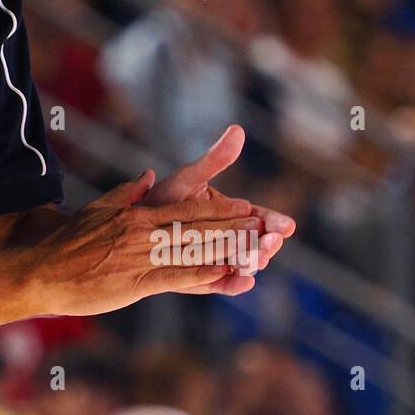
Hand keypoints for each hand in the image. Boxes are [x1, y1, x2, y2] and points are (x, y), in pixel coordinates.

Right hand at [29, 183, 259, 317]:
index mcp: (137, 215)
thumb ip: (126, 193)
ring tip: (257, 248)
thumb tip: (146, 175)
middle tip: (265, 225)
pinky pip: (176, 277)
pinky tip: (225, 274)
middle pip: (198, 227)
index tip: (246, 207)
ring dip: (228, 248)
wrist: (42, 270)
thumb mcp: (97, 210)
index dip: (219, 209)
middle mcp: (143, 232)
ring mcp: (140, 257)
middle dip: (234, 226)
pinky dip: (202, 274)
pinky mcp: (135, 282)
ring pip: (193, 250)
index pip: (187, 209)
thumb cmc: (67, 244)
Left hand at [137, 124, 296, 294]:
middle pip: (255, 244)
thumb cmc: (162, 198)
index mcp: (230, 216)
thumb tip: (238, 130)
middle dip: (266, 243)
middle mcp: (227, 240)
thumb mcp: (188, 178)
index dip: (274, 222)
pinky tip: (244, 282)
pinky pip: (220, 284)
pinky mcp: (199, 279)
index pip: (259, 219)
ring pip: (241, 264)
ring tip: (257, 258)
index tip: (286, 225)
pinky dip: (233, 284)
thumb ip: (215, 159)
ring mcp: (215, 261)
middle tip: (272, 240)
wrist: (129, 228)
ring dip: (253, 262)